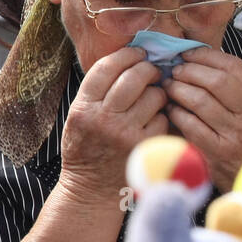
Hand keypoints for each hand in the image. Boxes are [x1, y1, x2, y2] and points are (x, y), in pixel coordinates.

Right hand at [59, 46, 168, 202]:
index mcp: (83, 108)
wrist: (91, 189)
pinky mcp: (144, 146)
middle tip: (152, 71)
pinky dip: (162, 117)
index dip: (127, 55)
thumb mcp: (78, 117)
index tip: (137, 53)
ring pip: (154, 95)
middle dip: (148, 68)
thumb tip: (129, 60)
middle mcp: (103, 118)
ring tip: (152, 99)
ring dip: (158, 93)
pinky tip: (153, 121)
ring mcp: (125, 133)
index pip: (107, 67)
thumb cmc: (86, 148)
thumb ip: (97, 92)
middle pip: (134, 76)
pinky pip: (163, 119)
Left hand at [164, 47, 241, 191]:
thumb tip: (201, 61)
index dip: (207, 56)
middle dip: (190, 71)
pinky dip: (177, 113)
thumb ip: (237, 88)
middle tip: (175, 70)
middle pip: (217, 81)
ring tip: (169, 87)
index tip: (188, 53)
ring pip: (201, 101)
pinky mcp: (217, 150)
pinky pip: (190, 124)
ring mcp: (235, 133)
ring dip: (179, 90)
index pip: (234, 67)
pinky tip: (170, 109)